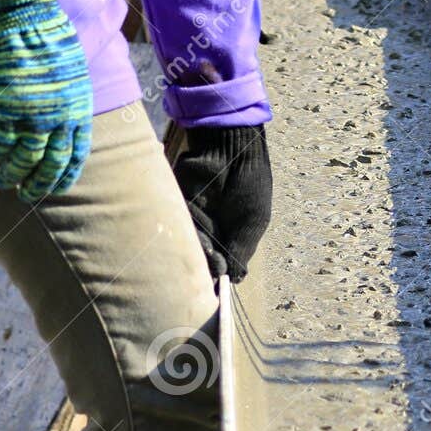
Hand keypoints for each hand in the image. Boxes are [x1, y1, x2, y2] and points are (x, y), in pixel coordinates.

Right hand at [0, 0, 94, 202]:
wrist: (31, 25)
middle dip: (39, 183)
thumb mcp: (73, 75)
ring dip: (12, 175)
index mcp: (79, 111)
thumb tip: (59, 118)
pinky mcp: (10, 111)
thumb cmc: (52, 41)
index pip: (77, 154)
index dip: (67, 174)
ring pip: (24, 160)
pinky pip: (0, 143)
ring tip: (3, 183)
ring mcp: (35, 117)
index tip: (59, 187)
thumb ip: (67, 100)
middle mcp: (60, 120)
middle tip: (27, 195)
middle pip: (51, 164)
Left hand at [171, 126, 272, 280]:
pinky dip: (188, 227)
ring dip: (200, 244)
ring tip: (212, 237)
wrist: (232, 149)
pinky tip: (200, 219)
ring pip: (190, 243)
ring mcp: (193, 218)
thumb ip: (243, 251)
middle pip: (203, 256)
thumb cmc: (249, 184)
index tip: (222, 281)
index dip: (221, 272)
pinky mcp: (176, 205)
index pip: (223, 261)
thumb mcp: (254, 221)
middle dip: (209, 261)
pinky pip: (177, 223)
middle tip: (216, 260)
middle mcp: (211, 228)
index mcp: (231, 234)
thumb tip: (235, 280)